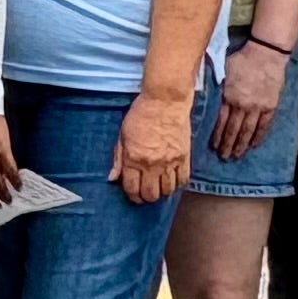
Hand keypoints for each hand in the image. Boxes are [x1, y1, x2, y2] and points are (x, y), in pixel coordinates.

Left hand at [114, 87, 191, 204]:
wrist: (165, 100)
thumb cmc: (141, 114)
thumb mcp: (123, 134)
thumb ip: (118, 158)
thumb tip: (113, 178)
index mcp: (134, 158)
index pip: (132, 188)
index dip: (133, 197)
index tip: (134, 196)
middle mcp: (152, 163)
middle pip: (151, 194)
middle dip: (147, 198)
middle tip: (146, 193)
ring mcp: (170, 161)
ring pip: (168, 191)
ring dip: (162, 192)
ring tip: (159, 186)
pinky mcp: (184, 157)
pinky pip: (183, 180)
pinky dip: (177, 184)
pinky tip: (172, 179)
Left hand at [211, 38, 285, 159]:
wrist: (266, 53)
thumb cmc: (242, 59)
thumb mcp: (224, 70)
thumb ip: (219, 86)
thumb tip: (211, 95)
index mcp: (229, 97)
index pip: (221, 122)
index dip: (217, 136)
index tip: (213, 147)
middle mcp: (242, 106)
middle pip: (233, 130)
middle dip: (228, 145)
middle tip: (224, 157)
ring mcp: (258, 107)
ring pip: (248, 131)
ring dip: (241, 145)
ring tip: (236, 156)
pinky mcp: (270, 106)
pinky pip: (264, 126)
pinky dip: (258, 137)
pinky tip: (253, 145)